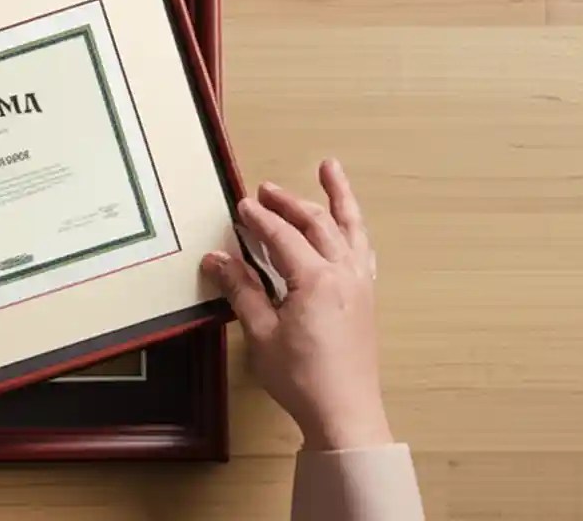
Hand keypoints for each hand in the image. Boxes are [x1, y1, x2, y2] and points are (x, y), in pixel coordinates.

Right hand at [202, 158, 390, 450]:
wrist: (344, 412)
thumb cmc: (302, 378)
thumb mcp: (261, 333)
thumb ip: (241, 290)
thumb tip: (216, 258)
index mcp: (317, 279)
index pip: (282, 236)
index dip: (259, 219)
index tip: (241, 206)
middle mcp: (344, 274)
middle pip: (316, 224)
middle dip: (290, 202)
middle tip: (266, 189)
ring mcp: (360, 284)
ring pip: (350, 228)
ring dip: (337, 198)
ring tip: (330, 170)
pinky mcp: (366, 297)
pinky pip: (362, 249)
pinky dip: (354, 229)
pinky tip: (348, 225)